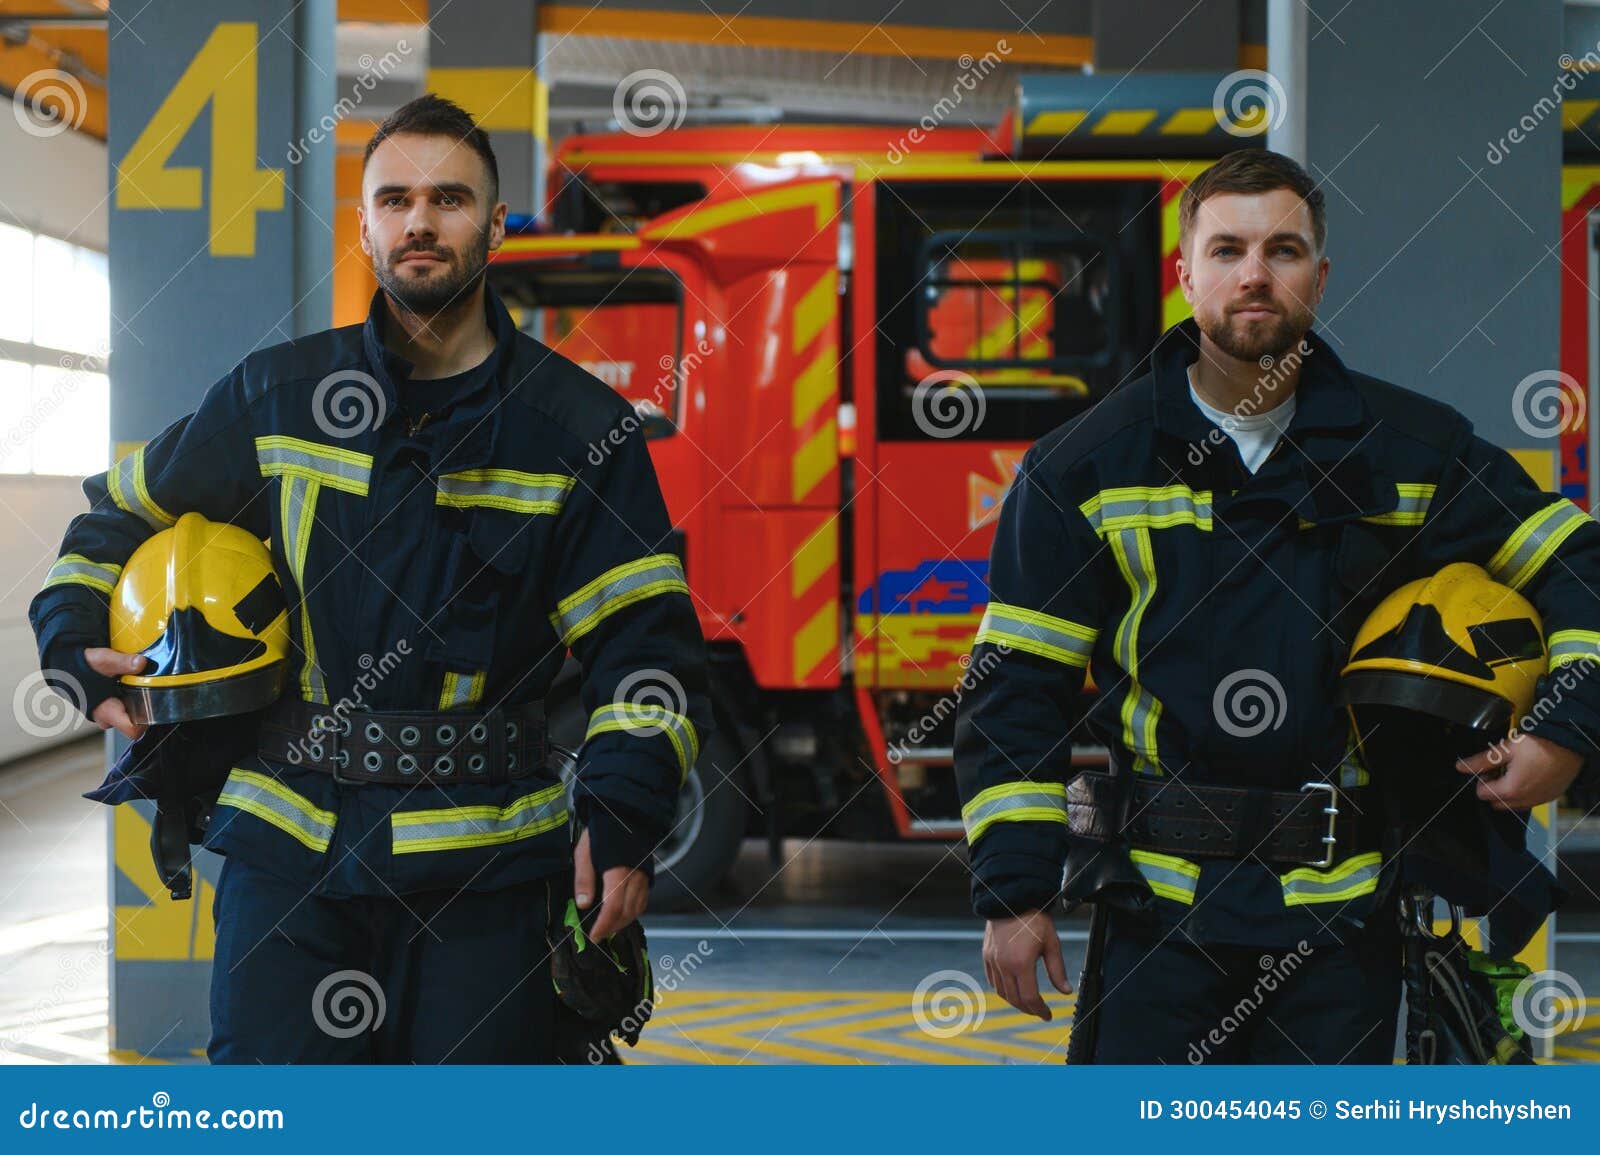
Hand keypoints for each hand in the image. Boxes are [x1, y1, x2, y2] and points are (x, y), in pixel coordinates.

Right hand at [83, 648, 146, 740]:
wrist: (67, 664)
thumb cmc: (82, 666)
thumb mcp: (103, 660)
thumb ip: (122, 662)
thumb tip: (141, 662)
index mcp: (107, 712)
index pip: (132, 730)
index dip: (147, 721)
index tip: (155, 705)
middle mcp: (107, 717)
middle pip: (135, 721)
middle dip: (145, 706)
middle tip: (150, 690)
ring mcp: (108, 714)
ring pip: (131, 713)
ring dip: (138, 700)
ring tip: (140, 684)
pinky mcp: (109, 707)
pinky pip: (126, 706)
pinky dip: (131, 696)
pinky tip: (132, 683)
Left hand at [572, 826, 648, 940]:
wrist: (626, 813)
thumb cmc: (602, 830)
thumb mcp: (585, 853)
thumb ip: (584, 880)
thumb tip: (583, 904)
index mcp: (618, 871)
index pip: (613, 907)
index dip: (603, 926)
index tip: (593, 937)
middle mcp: (636, 876)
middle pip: (627, 913)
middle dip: (611, 928)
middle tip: (597, 935)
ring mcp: (644, 876)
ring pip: (637, 909)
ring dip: (622, 922)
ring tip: (607, 927)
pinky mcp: (648, 875)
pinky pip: (643, 901)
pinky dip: (632, 912)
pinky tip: (620, 914)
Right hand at [983, 908, 1071, 1019]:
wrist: (1011, 898)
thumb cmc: (1034, 919)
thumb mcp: (1051, 943)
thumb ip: (1057, 970)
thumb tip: (1066, 991)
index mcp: (1021, 964)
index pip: (1030, 998)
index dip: (1040, 1010)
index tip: (1048, 1015)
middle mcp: (1004, 965)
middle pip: (1015, 999)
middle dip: (1028, 1009)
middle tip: (1039, 1012)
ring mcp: (993, 960)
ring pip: (1002, 992)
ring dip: (1015, 1001)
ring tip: (1027, 1003)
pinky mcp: (987, 955)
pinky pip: (993, 980)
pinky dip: (1002, 990)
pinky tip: (1012, 989)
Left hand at [1456, 733, 1583, 809]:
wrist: (1569, 744)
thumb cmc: (1540, 745)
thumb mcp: (1505, 749)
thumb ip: (1481, 761)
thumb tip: (1461, 767)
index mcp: (1511, 790)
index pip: (1482, 794)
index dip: (1481, 780)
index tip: (1488, 769)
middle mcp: (1525, 800)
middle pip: (1496, 803)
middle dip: (1493, 789)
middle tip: (1499, 770)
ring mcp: (1539, 800)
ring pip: (1513, 805)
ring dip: (1508, 793)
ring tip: (1514, 771)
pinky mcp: (1550, 797)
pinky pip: (1530, 802)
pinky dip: (1524, 793)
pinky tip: (1528, 775)